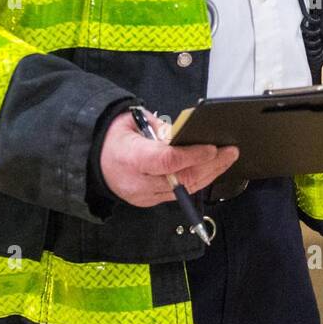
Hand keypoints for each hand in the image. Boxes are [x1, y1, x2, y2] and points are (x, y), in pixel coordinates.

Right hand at [99, 109, 238, 207]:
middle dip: (211, 165)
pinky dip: (196, 181)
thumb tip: (186, 134)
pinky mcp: (148, 202)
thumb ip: (160, 129)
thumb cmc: (113, 137)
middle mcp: (137, 182)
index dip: (193, 156)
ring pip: (184, 189)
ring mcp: (143, 196)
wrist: (91, 159)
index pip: (168, 161)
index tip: (213, 148)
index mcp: (130, 157)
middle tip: (230, 152)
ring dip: (209, 174)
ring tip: (226, 159)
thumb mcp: (132, 121)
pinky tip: (210, 169)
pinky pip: (177, 194)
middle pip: (181, 179)